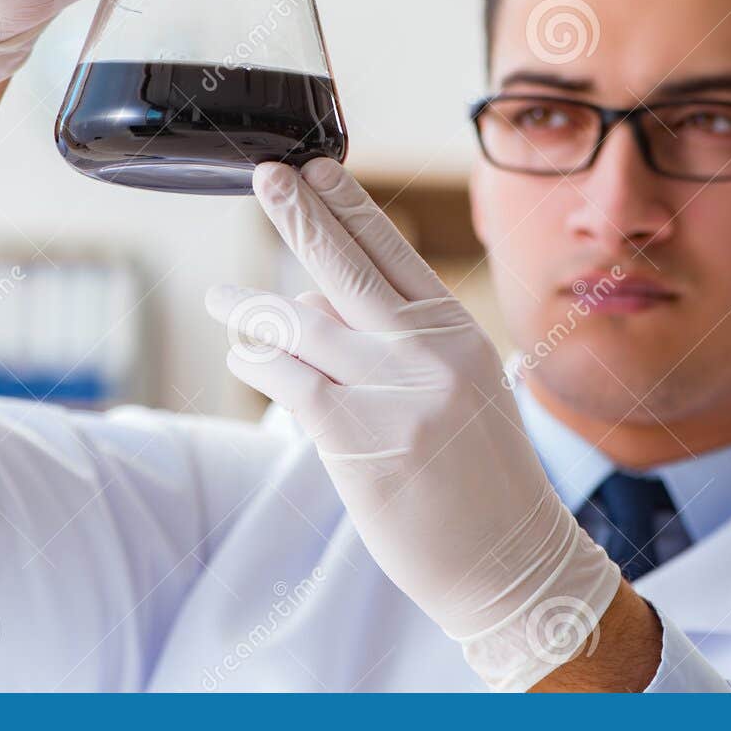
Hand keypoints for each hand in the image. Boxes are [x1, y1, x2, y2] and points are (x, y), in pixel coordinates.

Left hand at [204, 158, 621, 691]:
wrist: (511, 563)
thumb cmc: (483, 480)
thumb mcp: (465, 390)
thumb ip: (401, 345)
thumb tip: (314, 309)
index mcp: (458, 334)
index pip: (394, 251)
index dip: (350, 206)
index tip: (317, 167)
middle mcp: (428, 354)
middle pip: (346, 267)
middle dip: (300, 214)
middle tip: (266, 175)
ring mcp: (394, 395)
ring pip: (300, 325)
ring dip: (250, 306)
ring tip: (220, 295)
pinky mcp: (359, 441)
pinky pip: (289, 380)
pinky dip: (257, 361)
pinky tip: (242, 353)